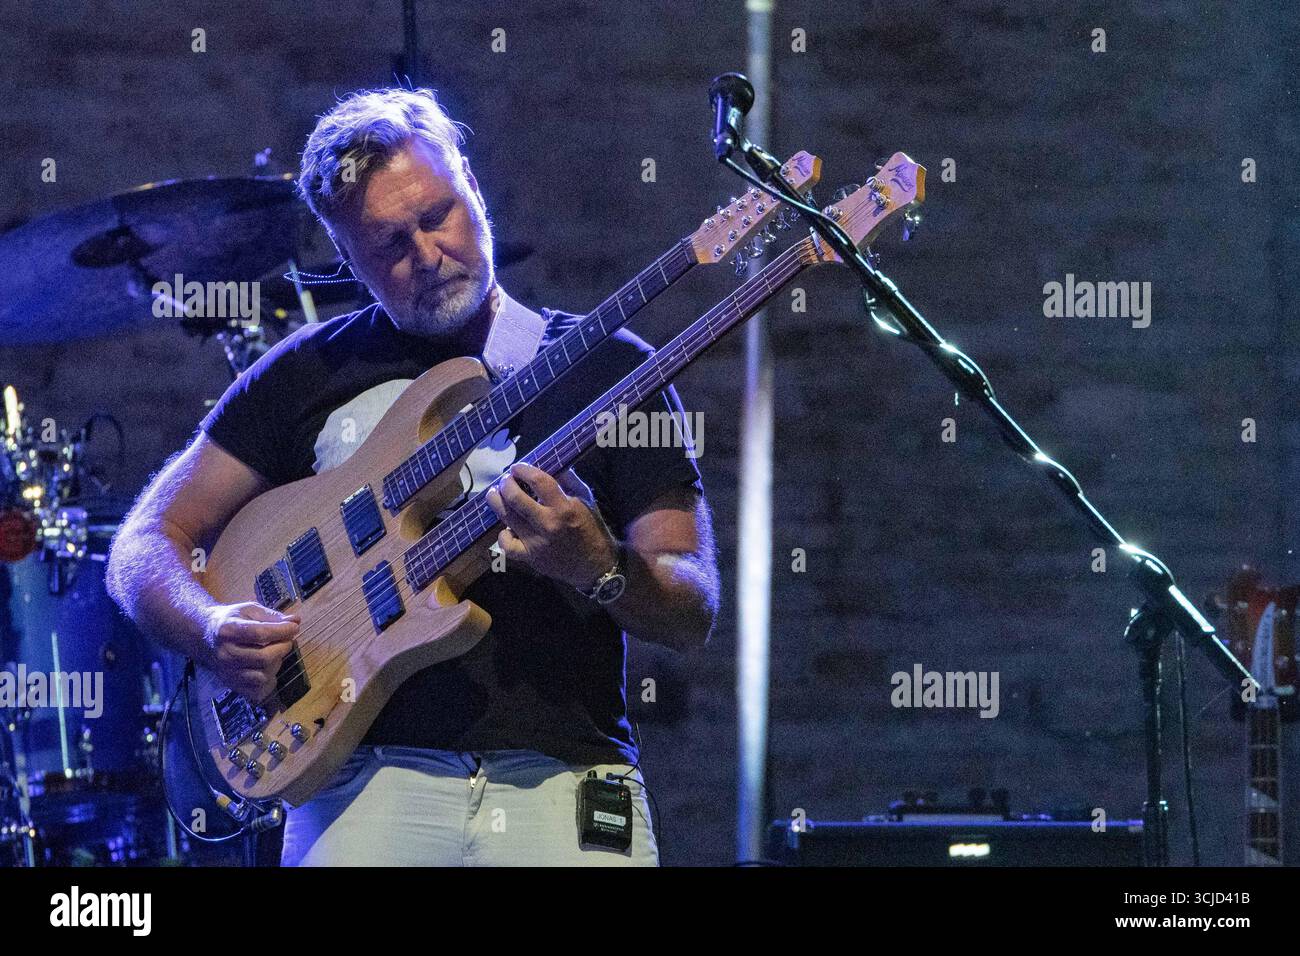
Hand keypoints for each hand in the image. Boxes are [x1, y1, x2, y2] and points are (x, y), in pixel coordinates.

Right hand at [203, 602, 299, 700]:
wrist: (206, 636)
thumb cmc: (232, 620)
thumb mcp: (250, 610)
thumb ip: (273, 616)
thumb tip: (296, 620)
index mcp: (228, 630)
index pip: (260, 634)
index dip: (282, 631)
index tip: (294, 627)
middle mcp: (225, 653)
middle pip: (263, 657)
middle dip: (283, 648)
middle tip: (287, 640)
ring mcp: (227, 672)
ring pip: (262, 676)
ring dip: (276, 664)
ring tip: (274, 653)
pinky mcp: (231, 685)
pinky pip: (257, 691)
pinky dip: (269, 681)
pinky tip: (268, 668)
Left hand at [485, 462, 618, 590]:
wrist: (594, 565)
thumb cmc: (590, 529)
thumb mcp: (585, 500)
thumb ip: (568, 481)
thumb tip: (550, 463)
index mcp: (564, 507)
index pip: (538, 481)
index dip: (523, 470)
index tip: (517, 467)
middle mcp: (548, 523)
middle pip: (515, 498)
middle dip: (505, 484)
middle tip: (505, 480)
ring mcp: (536, 542)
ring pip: (507, 518)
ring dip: (497, 502)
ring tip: (495, 495)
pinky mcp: (530, 557)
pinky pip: (507, 546)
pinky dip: (503, 536)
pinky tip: (507, 529)